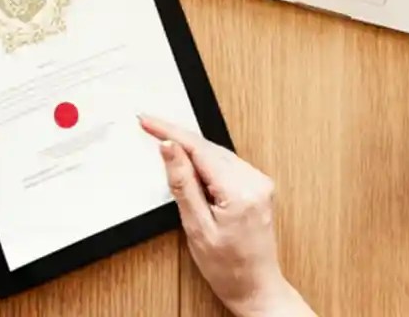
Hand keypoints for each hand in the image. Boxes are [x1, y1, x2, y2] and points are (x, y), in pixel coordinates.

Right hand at [139, 115, 314, 316]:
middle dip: (178, 138)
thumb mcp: (196, 227)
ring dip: (192, 151)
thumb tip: (170, 149)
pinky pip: (227, 164)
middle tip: (149, 127)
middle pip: (208, 147)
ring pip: (217, 153)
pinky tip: (192, 170)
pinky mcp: (258, 186)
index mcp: (240, 191)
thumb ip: (182, 183)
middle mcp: (254, 182)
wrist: (256, 287)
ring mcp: (259, 182)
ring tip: (168, 153)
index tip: (148, 121)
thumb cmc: (228, 267)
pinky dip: (206, 163)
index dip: (169, 131)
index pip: (198, 148)